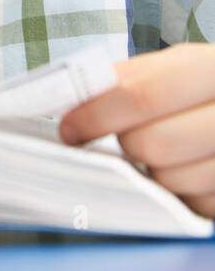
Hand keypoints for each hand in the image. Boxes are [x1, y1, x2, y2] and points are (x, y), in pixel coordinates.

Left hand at [58, 45, 214, 218]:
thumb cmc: (206, 85)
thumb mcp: (177, 65)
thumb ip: (130, 77)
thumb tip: (75, 99)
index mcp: (211, 69)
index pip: (142, 95)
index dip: (96, 114)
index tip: (69, 127)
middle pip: (152, 144)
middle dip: (123, 144)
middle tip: (120, 138)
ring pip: (168, 180)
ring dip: (150, 171)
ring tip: (157, 151)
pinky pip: (191, 206)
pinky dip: (177, 193)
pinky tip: (183, 169)